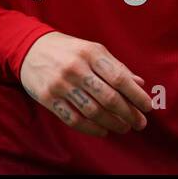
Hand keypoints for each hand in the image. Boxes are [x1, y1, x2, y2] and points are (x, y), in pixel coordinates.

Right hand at [19, 32, 152, 136]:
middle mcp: (76, 68)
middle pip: (108, 98)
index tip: (147, 107)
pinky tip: (103, 130)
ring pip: (93, 111)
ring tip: (124, 127)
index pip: (119, 78)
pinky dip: (92, 128)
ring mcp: (61, 84)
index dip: (136, 95)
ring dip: (113, 123)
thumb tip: (139, 83)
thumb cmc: (68, 49)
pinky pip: (73, 119)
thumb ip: (116, 66)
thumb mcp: (92, 49)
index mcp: (90, 53)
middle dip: (128, 113)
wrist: (30, 48)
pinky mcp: (48, 98)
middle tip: (139, 123)